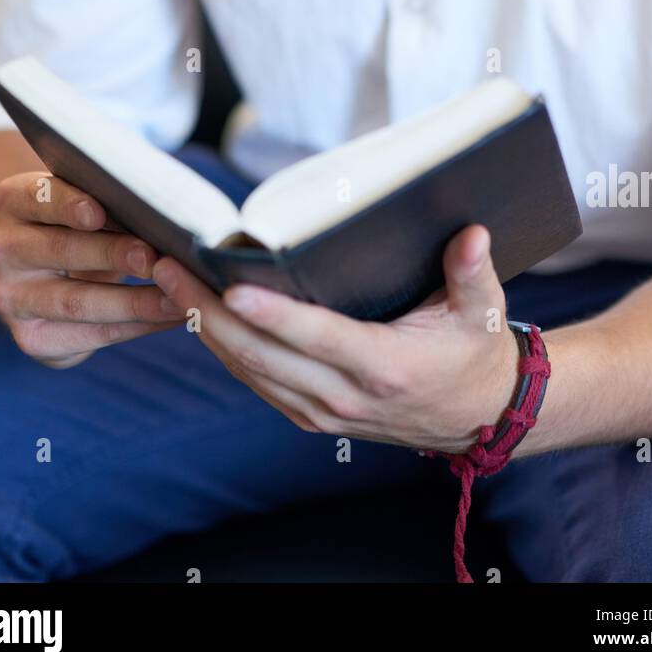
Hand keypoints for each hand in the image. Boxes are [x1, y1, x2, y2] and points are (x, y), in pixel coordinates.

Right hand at [0, 172, 183, 368]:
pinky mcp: (30, 338)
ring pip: (75, 301)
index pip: (37, 197)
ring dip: (132, 301)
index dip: (67, 204)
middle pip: (60, 249)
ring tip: (175, 297)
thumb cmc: (80, 228)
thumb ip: (109, 202)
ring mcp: (10, 298)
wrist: (44, 279)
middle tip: (154, 257)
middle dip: (111, 253)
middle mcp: (2, 248)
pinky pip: (89, 334)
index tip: (98, 211)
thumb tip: (165, 213)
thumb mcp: (84, 206)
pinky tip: (169, 317)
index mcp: (13, 202)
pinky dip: (136, 326)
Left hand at [151, 225, 519, 452]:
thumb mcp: (484, 311)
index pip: (317, 336)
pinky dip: (221, 348)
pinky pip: (255, 381)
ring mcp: (322, 411)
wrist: (478, 416)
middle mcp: (344, 394)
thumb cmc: (475, 351)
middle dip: (206, 310)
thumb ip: (473, 271)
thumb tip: (472, 234)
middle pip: (261, 354)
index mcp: (384, 365)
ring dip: (202, 327)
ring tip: (167, 279)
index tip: (232, 289)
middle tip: (167, 265)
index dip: (272, 315)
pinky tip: (196, 313)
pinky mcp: (311, 416)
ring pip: (247, 370)